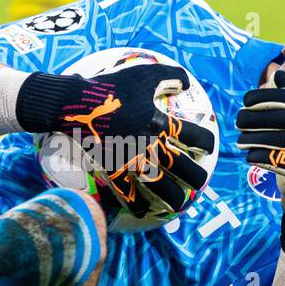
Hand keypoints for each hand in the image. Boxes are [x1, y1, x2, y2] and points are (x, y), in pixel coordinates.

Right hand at [19, 64, 216, 218]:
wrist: (76, 104)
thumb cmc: (110, 86)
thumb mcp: (143, 74)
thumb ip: (169, 76)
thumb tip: (185, 83)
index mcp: (159, 122)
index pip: (191, 134)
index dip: (204, 141)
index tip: (208, 146)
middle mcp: (149, 144)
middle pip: (181, 166)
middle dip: (195, 175)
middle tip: (201, 181)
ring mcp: (131, 159)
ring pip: (159, 185)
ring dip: (173, 196)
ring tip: (180, 203)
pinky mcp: (113, 169)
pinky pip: (127, 192)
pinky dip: (136, 204)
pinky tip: (144, 212)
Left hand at [236, 69, 284, 228]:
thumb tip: (276, 73)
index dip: (266, 96)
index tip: (245, 101)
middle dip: (257, 117)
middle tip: (238, 122)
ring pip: (281, 140)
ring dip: (255, 139)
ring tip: (240, 141)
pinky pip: (282, 161)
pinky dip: (262, 157)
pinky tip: (250, 156)